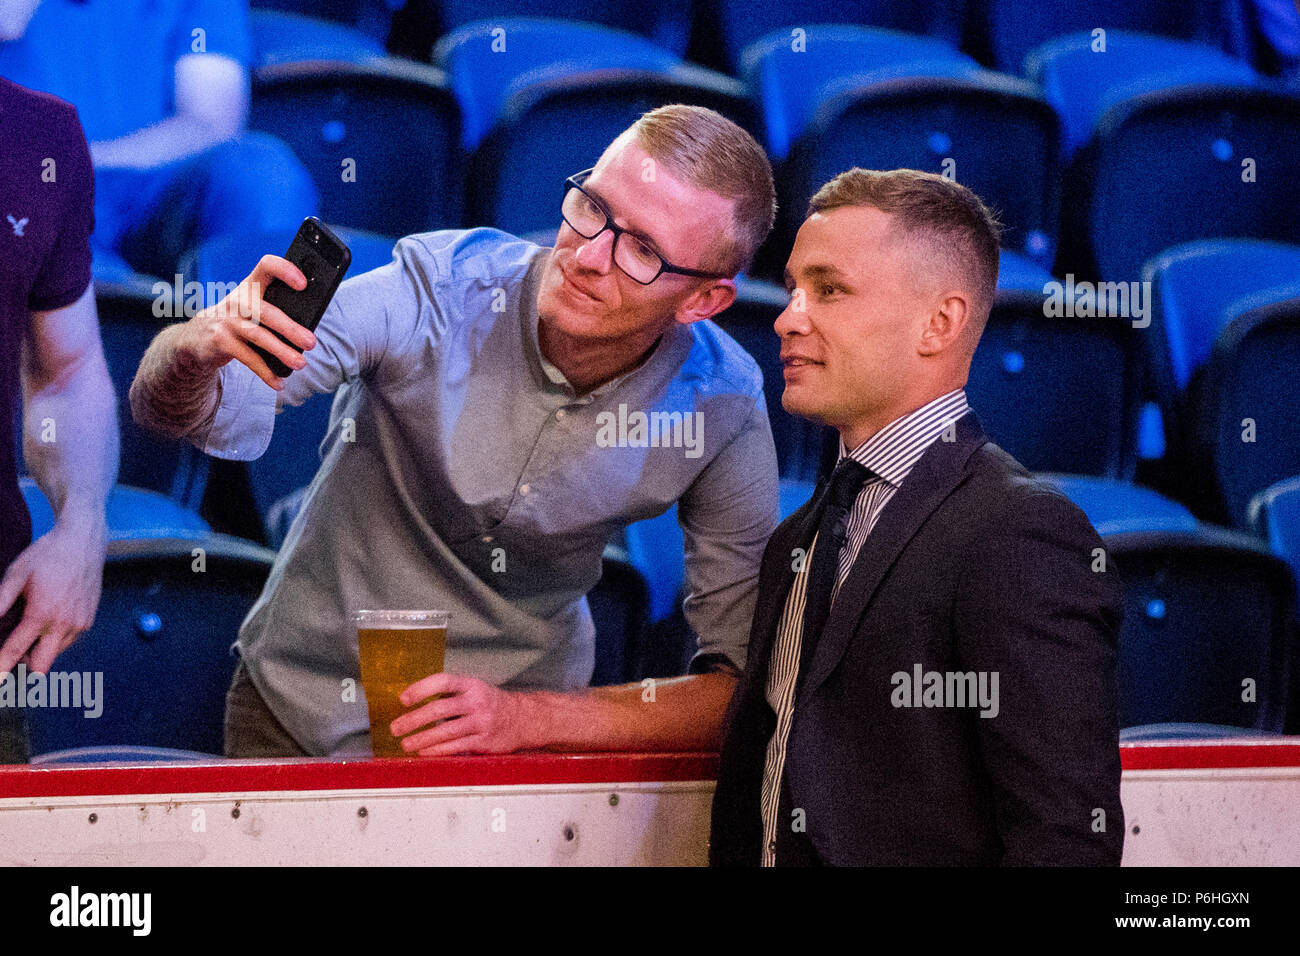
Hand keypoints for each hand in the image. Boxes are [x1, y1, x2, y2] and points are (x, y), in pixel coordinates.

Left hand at [0, 521, 106, 674]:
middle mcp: (64, 623)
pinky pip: (68, 641)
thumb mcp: (16, 575)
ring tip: (28, 636)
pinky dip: (54, 640)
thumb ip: (0, 603)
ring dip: (40, 652)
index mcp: (42, 614)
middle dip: (24, 670)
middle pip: (42, 665)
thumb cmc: (47, 555)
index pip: (15, 650)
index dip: (1, 667)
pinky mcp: (89, 619)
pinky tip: (47, 623)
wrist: (83, 541)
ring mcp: (80, 623)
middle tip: (11, 665)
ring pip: (55, 654)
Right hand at [176, 255, 315, 390]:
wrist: (197, 337)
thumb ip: (276, 309)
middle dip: (290, 329)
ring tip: (300, 363)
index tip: (303, 284)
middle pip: (267, 312)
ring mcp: (227, 321)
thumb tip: (309, 331)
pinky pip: (248, 358)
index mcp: (251, 285)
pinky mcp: (220, 341)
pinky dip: (265, 372)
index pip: (267, 266)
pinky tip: (279, 382)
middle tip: (311, 343)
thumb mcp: (253, 307)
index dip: (284, 270)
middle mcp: (238, 300)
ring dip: (282, 352)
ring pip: (258, 336)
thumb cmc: (238, 319)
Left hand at [391, 674, 534, 755]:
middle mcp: (477, 702)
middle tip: (396, 727)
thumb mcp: (475, 690)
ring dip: (421, 739)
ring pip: (445, 732)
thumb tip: (416, 703)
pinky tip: (424, 752)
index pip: (443, 682)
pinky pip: (455, 747)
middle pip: (439, 709)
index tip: (403, 699)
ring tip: (405, 743)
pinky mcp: (484, 741)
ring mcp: (481, 722)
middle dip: (413, 720)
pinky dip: (437, 750)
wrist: (524, 719)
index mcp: (472, 685)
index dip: (421, 689)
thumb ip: (451, 695)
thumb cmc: (491, 704)